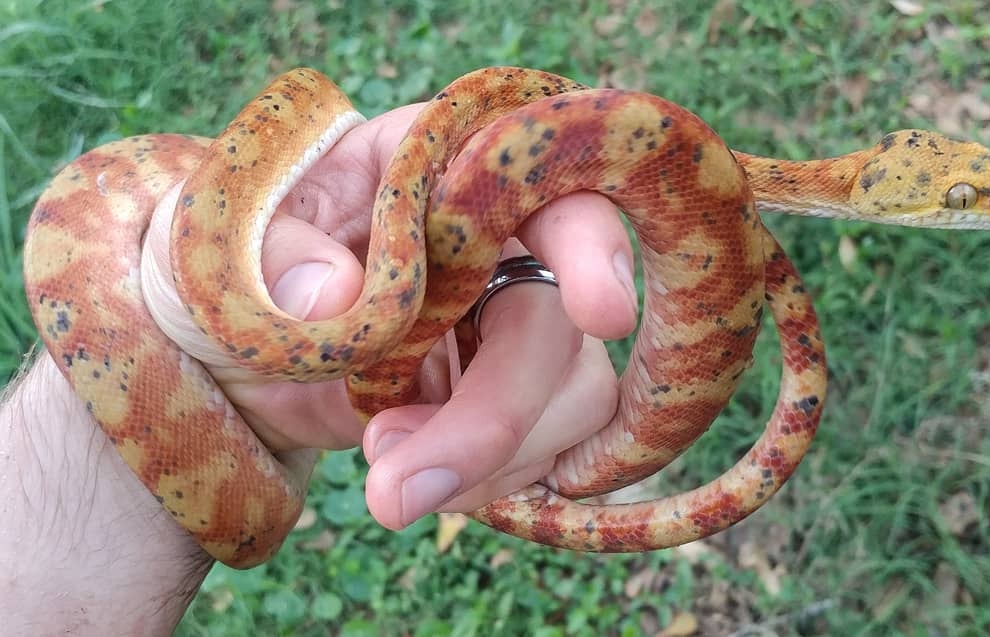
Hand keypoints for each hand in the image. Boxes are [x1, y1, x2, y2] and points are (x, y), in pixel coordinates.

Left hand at [143, 102, 639, 528]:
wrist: (225, 361)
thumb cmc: (222, 272)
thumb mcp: (215, 248)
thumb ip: (272, 258)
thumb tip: (335, 297)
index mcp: (436, 170)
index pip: (543, 182)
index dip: (588, 241)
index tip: (598, 312)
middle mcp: (494, 240)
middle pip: (560, 318)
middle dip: (499, 412)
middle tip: (402, 489)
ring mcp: (506, 319)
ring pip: (574, 391)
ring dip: (490, 459)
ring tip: (386, 482)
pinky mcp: (505, 391)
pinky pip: (549, 444)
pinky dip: (491, 481)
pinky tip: (418, 484)